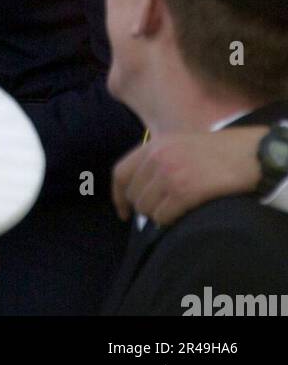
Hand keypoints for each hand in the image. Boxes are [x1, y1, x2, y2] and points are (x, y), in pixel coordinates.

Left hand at [112, 127, 266, 225]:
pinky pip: (162, 216)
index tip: (123, 211)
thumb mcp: (178, 144)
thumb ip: (157, 160)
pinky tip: (181, 216)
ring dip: (157, 215)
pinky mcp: (183, 192)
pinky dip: (168, 221)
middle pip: (134, 194)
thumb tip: (141, 189)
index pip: (120, 173)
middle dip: (143, 207)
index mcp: (152, 145)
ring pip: (146, 208)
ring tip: (173, 211)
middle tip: (159, 211)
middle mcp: (156, 158)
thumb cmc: (215, 151)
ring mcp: (168, 175)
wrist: (245, 154)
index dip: (118, 196)